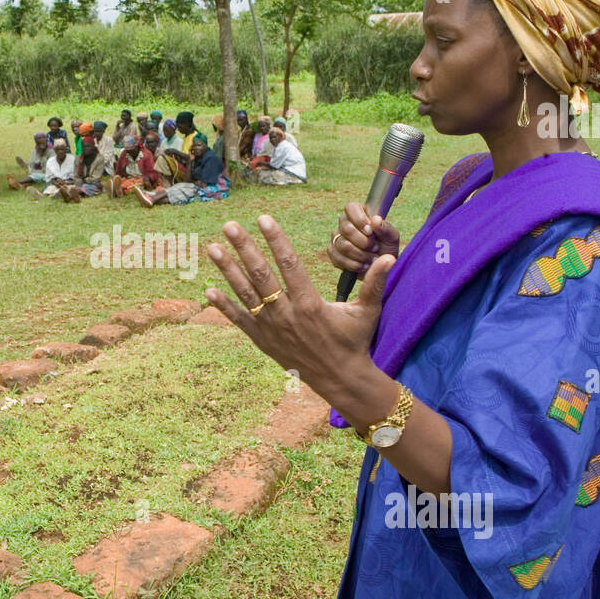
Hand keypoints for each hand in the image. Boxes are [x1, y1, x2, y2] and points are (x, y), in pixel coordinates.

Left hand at [204, 215, 394, 397]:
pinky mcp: (263, 341)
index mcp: (310, 304)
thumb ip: (374, 282)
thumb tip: (390, 256)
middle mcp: (288, 314)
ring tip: (212, 248)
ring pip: (246, 294)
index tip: (264, 219)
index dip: (276, 239)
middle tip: (230, 226)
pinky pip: (240, 321)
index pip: (290, 264)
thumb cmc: (354, 342)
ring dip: (228, 270)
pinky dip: (224, 306)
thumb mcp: (367, 311)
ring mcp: (272, 329)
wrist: (340, 379)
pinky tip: (208, 290)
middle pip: (261, 275)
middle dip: (244, 248)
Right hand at [328, 203, 399, 276]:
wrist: (380, 267)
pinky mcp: (333, 252)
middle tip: (375, 248)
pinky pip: (337, 258)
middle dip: (363, 242)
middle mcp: (345, 223)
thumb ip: (385, 228)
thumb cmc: (386, 248)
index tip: (370, 232)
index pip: (351, 207)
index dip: (359, 219)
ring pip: (343, 245)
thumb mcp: (391, 238)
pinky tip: (363, 265)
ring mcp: (337, 238)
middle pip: (346, 228)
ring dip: (360, 255)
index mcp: (359, 213)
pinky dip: (353, 264)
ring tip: (372, 259)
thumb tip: (376, 220)